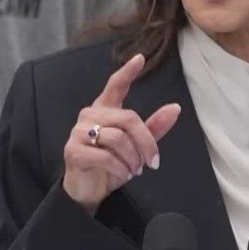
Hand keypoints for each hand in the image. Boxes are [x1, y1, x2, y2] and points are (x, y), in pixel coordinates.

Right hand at [63, 53, 181, 214]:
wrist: (87, 191)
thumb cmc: (110, 165)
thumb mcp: (135, 148)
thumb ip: (153, 129)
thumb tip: (175, 108)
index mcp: (104, 111)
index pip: (115, 86)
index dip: (127, 72)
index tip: (140, 58)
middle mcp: (90, 116)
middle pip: (128, 119)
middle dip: (146, 143)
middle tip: (152, 162)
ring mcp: (79, 132)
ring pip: (118, 139)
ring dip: (133, 159)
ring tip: (133, 171)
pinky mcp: (73, 151)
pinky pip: (106, 156)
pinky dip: (120, 169)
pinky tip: (121, 175)